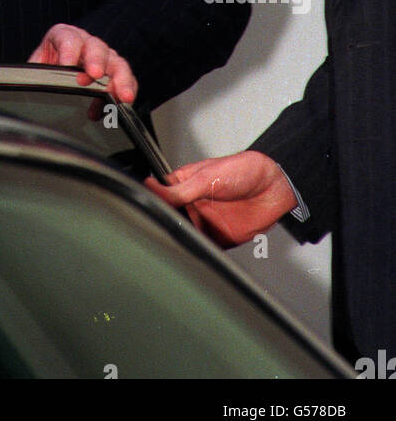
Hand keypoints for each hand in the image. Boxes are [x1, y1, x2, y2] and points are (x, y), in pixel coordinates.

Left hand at [27, 23, 136, 101]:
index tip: (66, 64)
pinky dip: (127, 91)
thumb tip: (22, 83)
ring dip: (119, 79)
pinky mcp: (116, 73)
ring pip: (116, 62)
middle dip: (96, 61)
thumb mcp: (37, 68)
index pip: (67, 38)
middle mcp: (86, 43)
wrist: (59, 72)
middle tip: (95, 75)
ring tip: (120, 96)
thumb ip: (33, 73)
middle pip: (95, 47)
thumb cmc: (47, 67)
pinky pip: (127, 79)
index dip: (68, 50)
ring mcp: (104, 57)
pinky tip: (124, 102)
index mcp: (63, 36)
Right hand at [144, 150, 297, 247]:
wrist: (275, 186)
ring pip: (185, 235)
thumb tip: (151, 188)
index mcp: (185, 183)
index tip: (146, 211)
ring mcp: (205, 221)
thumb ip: (180, 189)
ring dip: (181, 239)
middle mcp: (193, 203)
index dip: (153, 203)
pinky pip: (204, 248)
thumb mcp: (207, 177)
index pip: (161, 195)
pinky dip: (199, 251)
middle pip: (171, 218)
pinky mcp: (219, 238)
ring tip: (175, 240)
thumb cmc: (244, 170)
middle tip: (160, 229)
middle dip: (165, 225)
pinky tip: (195, 249)